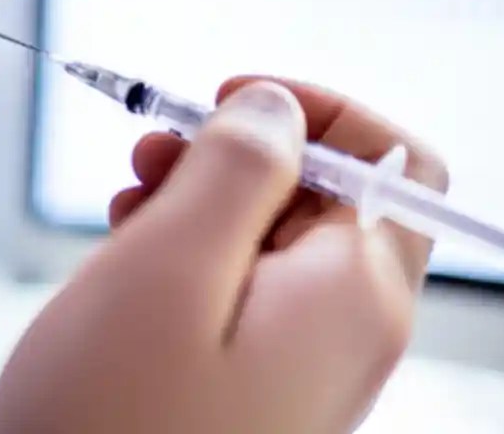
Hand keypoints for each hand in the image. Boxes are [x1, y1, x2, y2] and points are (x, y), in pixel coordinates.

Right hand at [0, 79, 447, 433]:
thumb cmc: (109, 426)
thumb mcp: (168, 268)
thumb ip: (237, 169)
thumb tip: (280, 109)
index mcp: (353, 294)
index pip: (394, 159)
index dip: (316, 109)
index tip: (227, 101)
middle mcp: (349, 330)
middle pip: (330, 195)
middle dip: (242, 154)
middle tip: (150, 154)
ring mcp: (305, 365)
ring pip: (277, 241)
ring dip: (205, 202)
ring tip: (128, 206)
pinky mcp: (259, 387)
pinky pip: (246, 293)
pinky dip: (193, 255)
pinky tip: (132, 259)